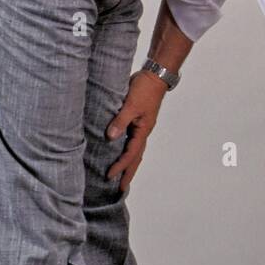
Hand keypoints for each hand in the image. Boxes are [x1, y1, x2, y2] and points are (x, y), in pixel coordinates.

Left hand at [105, 70, 166, 193]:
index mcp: (143, 130)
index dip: (120, 166)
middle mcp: (143, 131)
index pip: (131, 154)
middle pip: (136, 157)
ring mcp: (141, 126)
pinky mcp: (137, 120)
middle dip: (129, 173)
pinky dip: (127, 150)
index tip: (109, 176)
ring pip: (135, 150)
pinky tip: (119, 151)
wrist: (155, 76)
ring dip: (129, 164)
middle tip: (121, 188)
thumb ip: (120, 121)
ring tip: (121, 175)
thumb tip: (110, 137)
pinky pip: (132, 140)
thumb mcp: (131, 104)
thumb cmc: (145, 89)